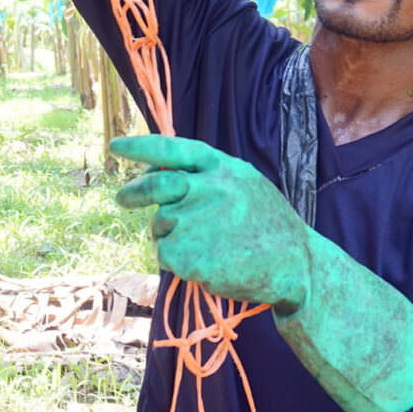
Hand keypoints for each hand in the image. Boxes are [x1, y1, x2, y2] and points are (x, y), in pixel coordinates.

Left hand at [111, 134, 307, 311]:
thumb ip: (208, 178)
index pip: (172, 150)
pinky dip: (178, 262)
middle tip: (121, 197)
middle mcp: (206, 188)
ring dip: (172, 237)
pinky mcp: (188, 254)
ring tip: (209, 248)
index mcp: (222, 168)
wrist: (296, 265)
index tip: (115, 146)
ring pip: (162, 226)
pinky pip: (166, 256)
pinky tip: (208, 265)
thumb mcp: (245, 186)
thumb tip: (159, 178)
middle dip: (133, 192)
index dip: (141, 147)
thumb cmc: (269, 227)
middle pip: (156, 186)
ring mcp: (195, 221)